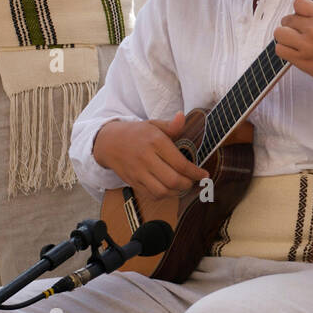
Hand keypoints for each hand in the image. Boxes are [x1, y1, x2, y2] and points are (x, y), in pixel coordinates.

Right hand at [92, 112, 208, 199]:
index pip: (180, 163)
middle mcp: (146, 159)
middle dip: (188, 184)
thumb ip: (171, 125)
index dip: (195, 172)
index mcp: (155, 142)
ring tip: (182, 185)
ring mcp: (138, 172)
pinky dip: (163, 195)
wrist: (108, 142)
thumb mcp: (153, 124)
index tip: (204, 174)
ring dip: (176, 192)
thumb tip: (182, 117)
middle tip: (193, 180)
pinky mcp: (132, 181)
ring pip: (162, 191)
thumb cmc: (136, 133)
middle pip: (172, 180)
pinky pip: (150, 195)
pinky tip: (169, 189)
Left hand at [274, 0, 312, 102]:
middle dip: (292, 26)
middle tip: (301, 34)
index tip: (304, 18)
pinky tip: (294, 52)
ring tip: (295, 42)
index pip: (298, 3)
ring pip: (280, 33)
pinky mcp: (301, 61)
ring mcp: (306, 45)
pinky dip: (285, 50)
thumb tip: (301, 16)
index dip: (299, 11)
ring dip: (285, 37)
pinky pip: (280, 49)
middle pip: (287, 19)